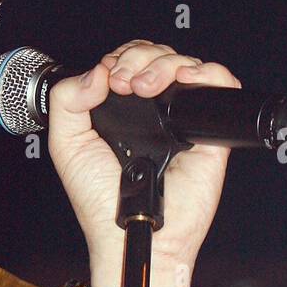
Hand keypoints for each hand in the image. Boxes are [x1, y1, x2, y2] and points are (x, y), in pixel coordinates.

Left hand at [48, 40, 238, 283]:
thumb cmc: (99, 201)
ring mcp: (180, 119)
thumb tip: (95, 71)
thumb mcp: (67, 146)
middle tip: (123, 83)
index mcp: (121, 112)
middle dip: (138, 57)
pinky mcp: (208, 132)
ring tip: (143, 87)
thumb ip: (67, 102)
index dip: (120, 58)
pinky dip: (206, 73)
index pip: (128, 61)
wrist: (128, 231)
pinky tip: (182, 82)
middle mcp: (152, 112)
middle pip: (157, 55)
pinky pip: (220, 85)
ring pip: (184, 63)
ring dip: (162, 63)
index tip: (108, 79)